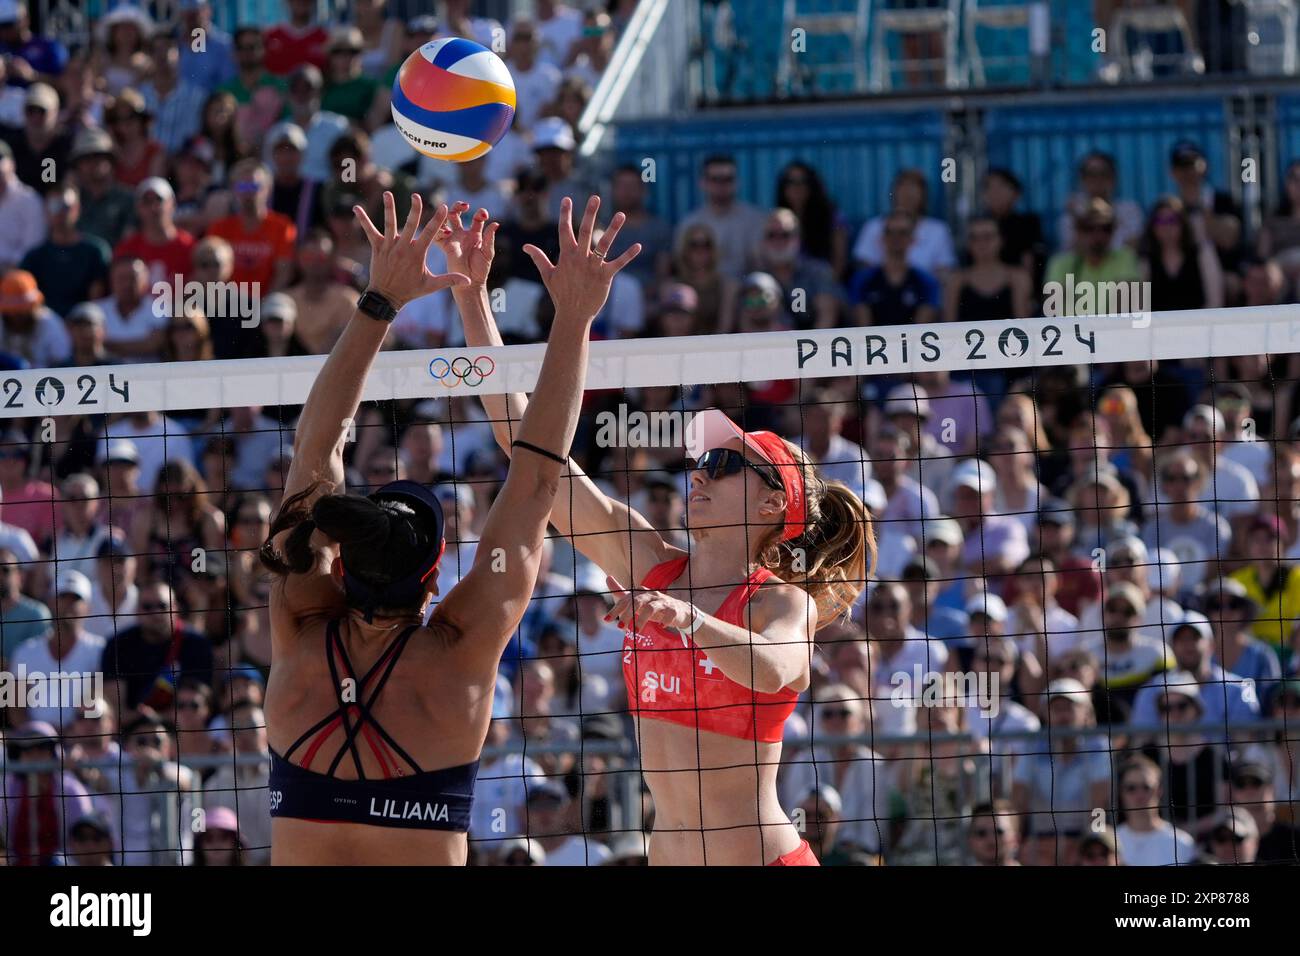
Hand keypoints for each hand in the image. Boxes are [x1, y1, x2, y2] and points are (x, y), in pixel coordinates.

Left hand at [353, 192, 469, 309]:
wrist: (386, 297)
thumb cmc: (410, 291)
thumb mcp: (431, 286)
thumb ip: (449, 280)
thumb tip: (468, 281)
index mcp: (417, 254)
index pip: (430, 233)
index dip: (438, 220)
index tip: (444, 207)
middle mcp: (403, 248)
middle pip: (410, 225)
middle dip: (414, 210)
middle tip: (416, 196)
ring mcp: (389, 247)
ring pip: (389, 224)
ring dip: (389, 208)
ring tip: (388, 193)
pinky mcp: (377, 248)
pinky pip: (369, 231)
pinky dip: (363, 219)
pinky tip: (356, 207)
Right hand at [435, 201, 498, 288]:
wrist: (471, 283)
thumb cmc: (481, 269)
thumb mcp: (487, 252)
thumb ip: (489, 238)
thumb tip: (496, 223)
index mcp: (475, 234)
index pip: (476, 218)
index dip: (480, 213)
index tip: (483, 214)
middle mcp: (463, 234)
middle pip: (457, 214)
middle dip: (459, 206)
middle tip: (465, 206)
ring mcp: (453, 239)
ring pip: (446, 221)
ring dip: (447, 214)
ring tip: (452, 213)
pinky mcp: (446, 246)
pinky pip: (438, 236)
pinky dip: (439, 231)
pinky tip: (446, 231)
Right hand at [523, 196, 640, 321]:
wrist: (573, 314)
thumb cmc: (560, 294)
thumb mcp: (547, 274)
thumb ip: (538, 258)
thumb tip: (525, 246)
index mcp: (566, 256)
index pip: (564, 230)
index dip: (565, 214)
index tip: (567, 199)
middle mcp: (580, 258)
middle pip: (585, 231)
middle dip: (590, 213)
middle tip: (595, 197)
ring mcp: (593, 266)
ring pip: (604, 244)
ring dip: (613, 229)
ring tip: (621, 214)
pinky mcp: (605, 276)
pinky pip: (618, 263)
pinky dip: (628, 255)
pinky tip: (638, 246)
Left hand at [604, 574, 694, 631]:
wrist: (679, 610)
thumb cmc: (654, 606)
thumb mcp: (637, 600)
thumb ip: (622, 592)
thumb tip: (608, 578)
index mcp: (641, 593)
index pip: (626, 599)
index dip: (615, 609)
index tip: (606, 620)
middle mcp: (651, 595)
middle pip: (637, 601)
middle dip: (627, 614)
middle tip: (620, 627)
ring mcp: (663, 602)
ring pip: (651, 608)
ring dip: (642, 620)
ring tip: (636, 631)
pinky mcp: (674, 610)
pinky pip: (669, 614)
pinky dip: (664, 620)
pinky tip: (661, 626)